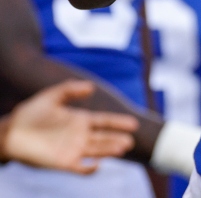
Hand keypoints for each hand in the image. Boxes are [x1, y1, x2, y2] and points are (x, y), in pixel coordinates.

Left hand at [2, 80, 138, 173]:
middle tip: (129, 140)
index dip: (119, 122)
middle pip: (104, 138)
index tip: (133, 123)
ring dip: (108, 151)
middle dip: (117, 139)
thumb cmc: (30, 114)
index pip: (105, 121)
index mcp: (81, 120)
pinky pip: (80, 168)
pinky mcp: (63, 162)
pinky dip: (89, 169)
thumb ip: (69, 90)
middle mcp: (81, 135)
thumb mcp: (50, 97)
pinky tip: (96, 165)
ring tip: (121, 148)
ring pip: (96, 151)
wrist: (10, 133)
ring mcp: (73, 149)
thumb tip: (92, 87)